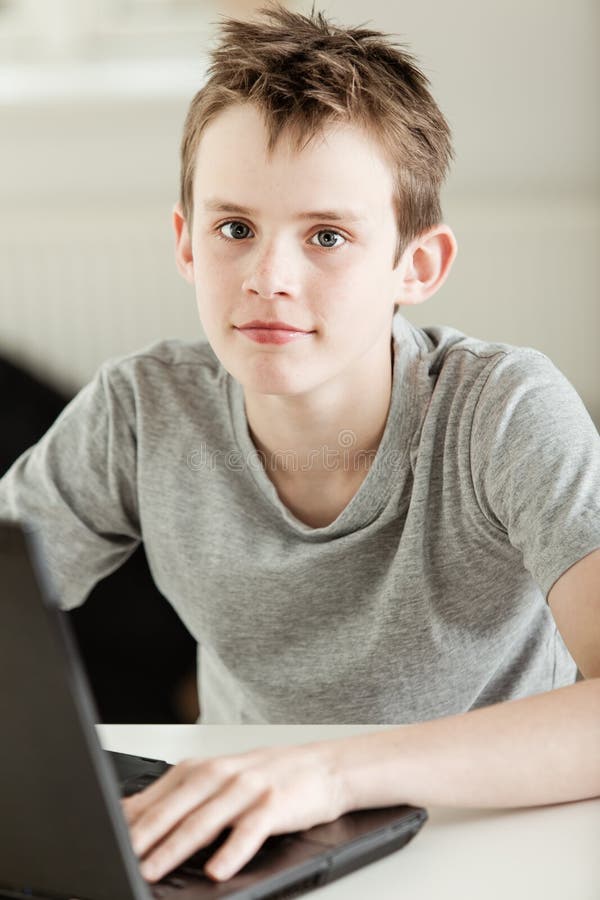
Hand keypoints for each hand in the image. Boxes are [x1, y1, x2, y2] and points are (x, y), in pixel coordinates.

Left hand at [120, 740, 347, 883]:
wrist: (324, 766)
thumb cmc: (268, 776)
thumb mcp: (220, 778)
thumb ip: (180, 795)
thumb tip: (129, 816)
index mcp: (203, 768)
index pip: (158, 796)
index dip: (131, 821)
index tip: (108, 841)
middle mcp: (222, 774)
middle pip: (176, 808)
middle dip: (144, 836)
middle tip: (121, 858)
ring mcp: (248, 789)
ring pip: (205, 821)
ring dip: (176, 848)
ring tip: (154, 870)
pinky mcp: (274, 805)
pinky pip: (250, 831)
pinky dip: (232, 851)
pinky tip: (217, 869)